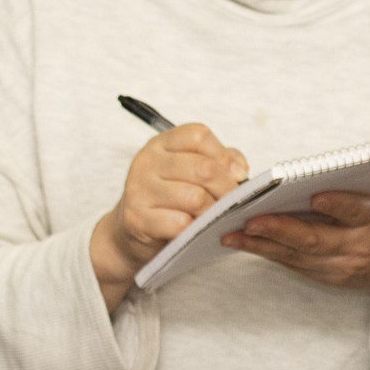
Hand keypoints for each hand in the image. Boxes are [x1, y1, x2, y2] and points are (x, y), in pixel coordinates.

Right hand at [92, 124, 248, 311]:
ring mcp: (139, 189)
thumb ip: (219, 162)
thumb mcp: (190, 172)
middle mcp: (147, 161)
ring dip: (212, 212)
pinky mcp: (136, 218)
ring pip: (195, 197)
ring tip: (213, 217)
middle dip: (227, 189)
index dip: (222, 155)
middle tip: (233, 202)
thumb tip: (238, 170)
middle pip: (202, 168)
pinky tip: (194, 230)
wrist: (131, 233)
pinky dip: (195, 229)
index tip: (234, 174)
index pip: (198, 136)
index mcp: (161, 144)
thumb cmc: (168, 200)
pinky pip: (180, 223)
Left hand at [228, 185, 369, 337]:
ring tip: (232, 232)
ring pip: (298, 256)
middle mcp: (361, 246)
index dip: (336, 204)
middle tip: (251, 219)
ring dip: (263, 245)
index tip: (314, 195)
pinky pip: (295, 265)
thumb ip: (357, 182)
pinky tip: (244, 241)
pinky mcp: (330, 277)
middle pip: (317, 240)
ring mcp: (344, 266)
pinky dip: (268, 252)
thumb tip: (313, 166)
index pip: (356, 211)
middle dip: (282, 229)